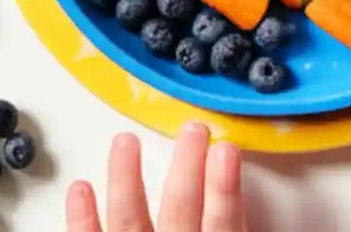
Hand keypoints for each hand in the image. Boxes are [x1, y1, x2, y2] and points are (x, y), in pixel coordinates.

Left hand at [65, 125, 246, 231]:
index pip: (224, 224)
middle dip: (186, 166)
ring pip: (129, 219)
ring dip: (126, 177)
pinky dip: (81, 217)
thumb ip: (243, 226)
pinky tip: (80, 188)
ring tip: (125, 140)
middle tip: (193, 128)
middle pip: (180, 209)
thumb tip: (270, 218)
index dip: (225, 186)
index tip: (227, 149)